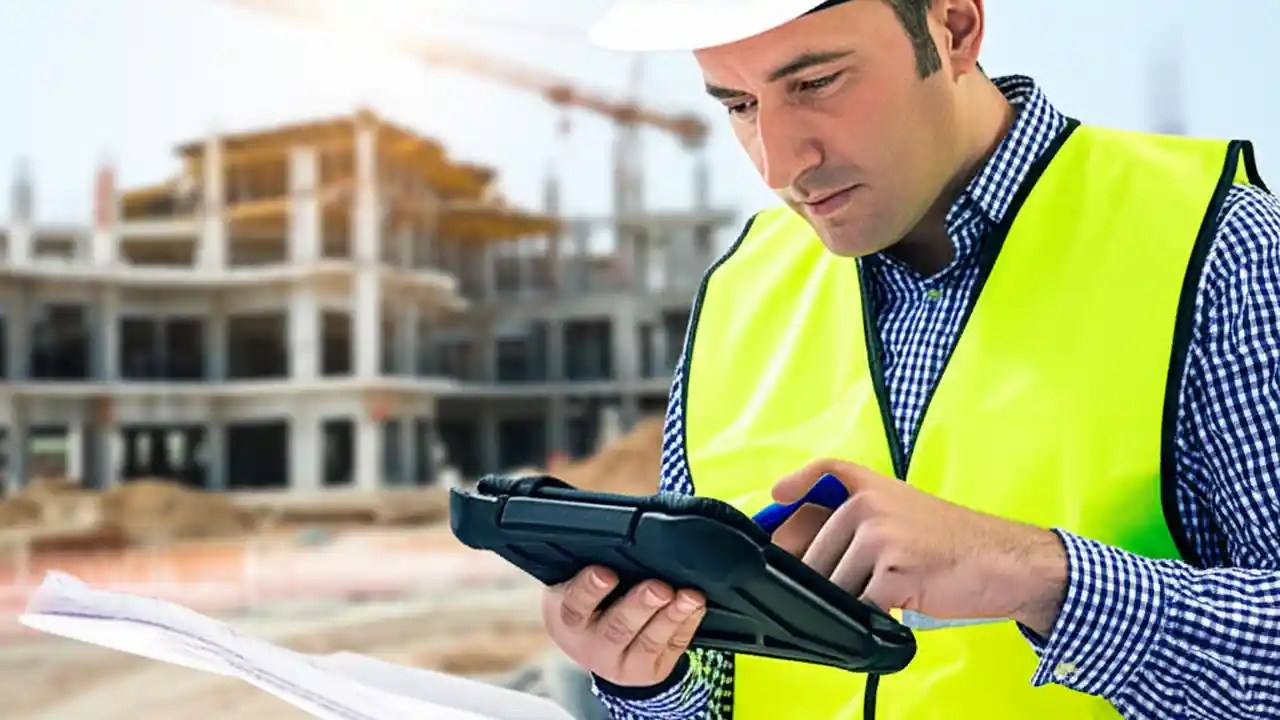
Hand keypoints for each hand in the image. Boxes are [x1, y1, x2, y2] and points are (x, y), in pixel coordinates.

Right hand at [541, 566, 706, 686]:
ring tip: (688, 597)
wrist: (592, 645)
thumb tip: (628, 516)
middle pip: (616, 628)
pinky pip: (671, 649)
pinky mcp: (648, 671)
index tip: (605, 572)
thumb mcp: (576, 580)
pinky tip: (695, 606)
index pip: (575, 606)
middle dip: (639, 606)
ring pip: (647, 643)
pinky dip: (686, 626)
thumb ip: (594, 555)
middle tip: (658, 588)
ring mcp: (621, 662)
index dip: (589, 589)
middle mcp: (592, 646)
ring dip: (671, 617)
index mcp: (568, 618)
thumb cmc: (588, 601)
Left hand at [772, 459, 1067, 636]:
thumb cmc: (954, 544)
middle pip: (815, 553)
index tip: (777, 496)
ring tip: (890, 590)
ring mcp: (878, 536)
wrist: (1005, 561)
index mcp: (871, 488)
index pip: (824, 473)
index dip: (797, 484)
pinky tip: (898, 605)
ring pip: (833, 583)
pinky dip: (873, 614)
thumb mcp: (903, 514)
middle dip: (826, 580)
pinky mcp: (891, 570)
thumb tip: (803, 553)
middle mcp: (868, 505)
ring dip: (853, 599)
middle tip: (867, 583)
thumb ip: (858, 522)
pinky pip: (860, 604)